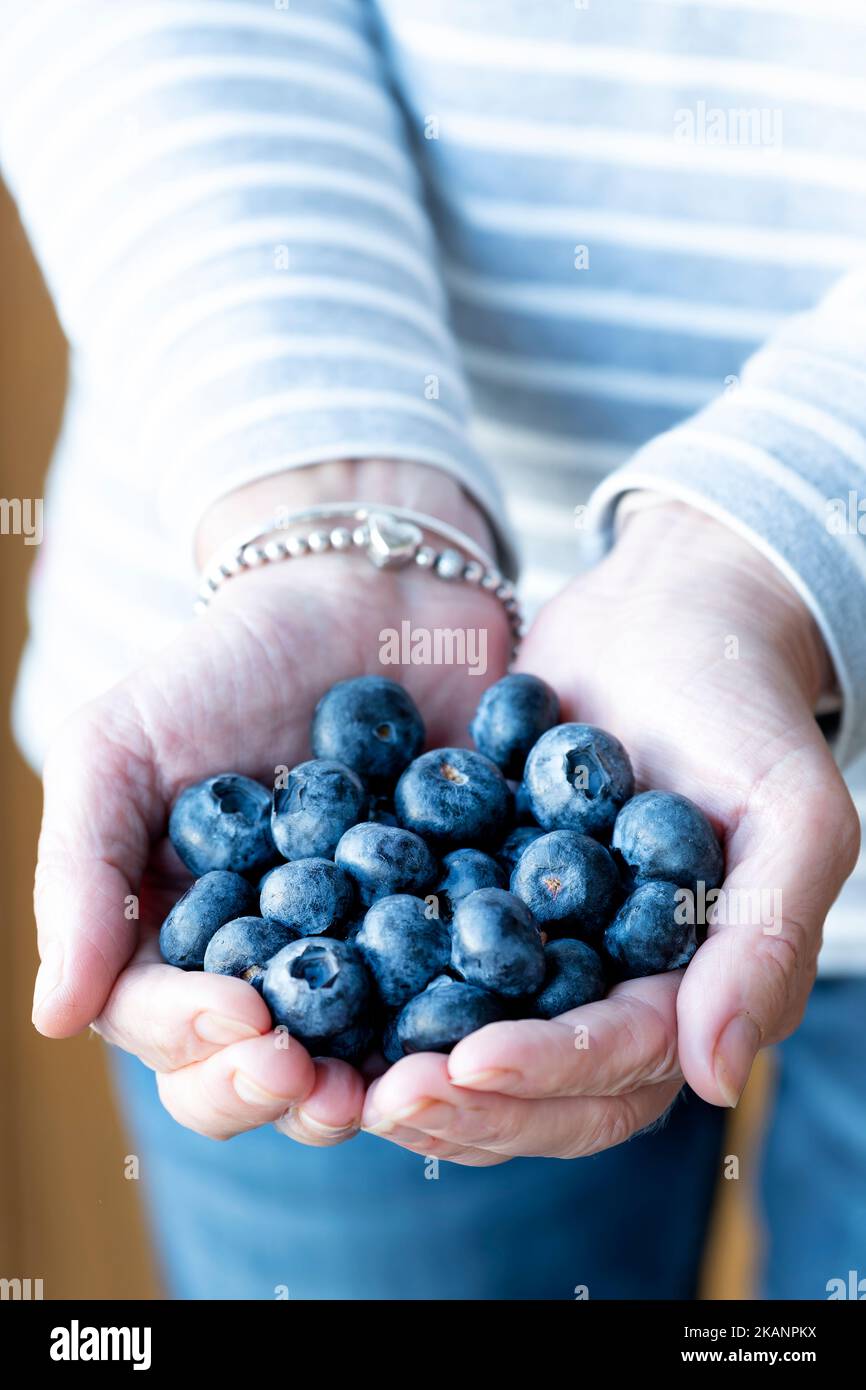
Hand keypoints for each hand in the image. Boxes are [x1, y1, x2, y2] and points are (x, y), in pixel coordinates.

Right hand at [32, 460, 510, 1144]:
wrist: (366, 595)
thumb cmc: (225, 666)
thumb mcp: (121, 746)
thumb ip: (81, 872)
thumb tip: (51, 1018)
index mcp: (182, 941)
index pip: (168, 1029)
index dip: (195, 1042)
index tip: (242, 1021)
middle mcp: (273, 968)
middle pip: (259, 1072)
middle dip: (279, 1088)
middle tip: (314, 1077)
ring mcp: (369, 958)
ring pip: (361, 1060)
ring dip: (374, 1084)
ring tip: (399, 1082)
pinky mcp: (458, 928)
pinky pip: (465, 995)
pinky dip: (471, 1017)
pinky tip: (489, 1020)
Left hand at [362, 500, 859, 1162]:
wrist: (664, 615)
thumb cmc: (746, 707)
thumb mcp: (791, 814)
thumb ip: (764, 940)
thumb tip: (718, 1076)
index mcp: (687, 993)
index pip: (618, 1065)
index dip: (547, 1071)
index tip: (468, 1062)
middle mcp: (605, 990)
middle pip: (536, 1087)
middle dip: (461, 1101)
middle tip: (377, 1096)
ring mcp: (537, 950)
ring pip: (468, 1042)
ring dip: (404, 1063)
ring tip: (326, 1066)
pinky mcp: (475, 899)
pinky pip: (421, 958)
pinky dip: (372, 981)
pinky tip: (309, 970)